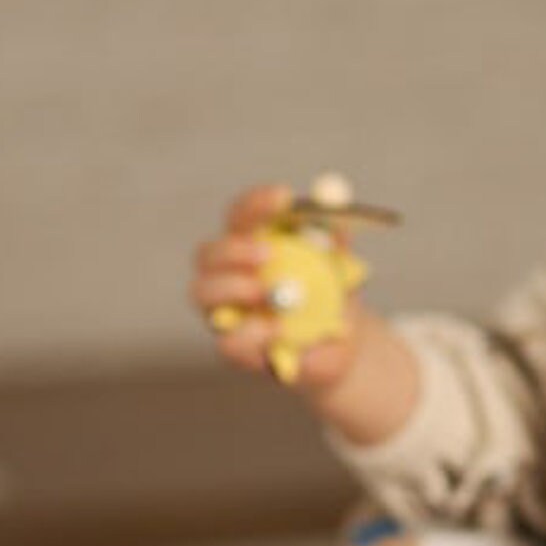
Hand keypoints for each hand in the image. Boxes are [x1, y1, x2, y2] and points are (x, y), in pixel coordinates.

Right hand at [187, 183, 367, 390]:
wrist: (342, 345)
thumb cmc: (332, 297)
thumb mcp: (341, 268)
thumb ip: (335, 244)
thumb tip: (336, 221)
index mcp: (249, 245)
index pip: (241, 216)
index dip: (256, 204)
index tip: (283, 197)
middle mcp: (226, 275)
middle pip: (208, 253)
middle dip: (233, 249)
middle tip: (266, 254)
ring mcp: (225, 312)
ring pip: (202, 292)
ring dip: (231, 288)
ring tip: (263, 291)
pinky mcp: (236, 348)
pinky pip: (229, 342)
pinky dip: (252, 333)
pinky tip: (277, 329)